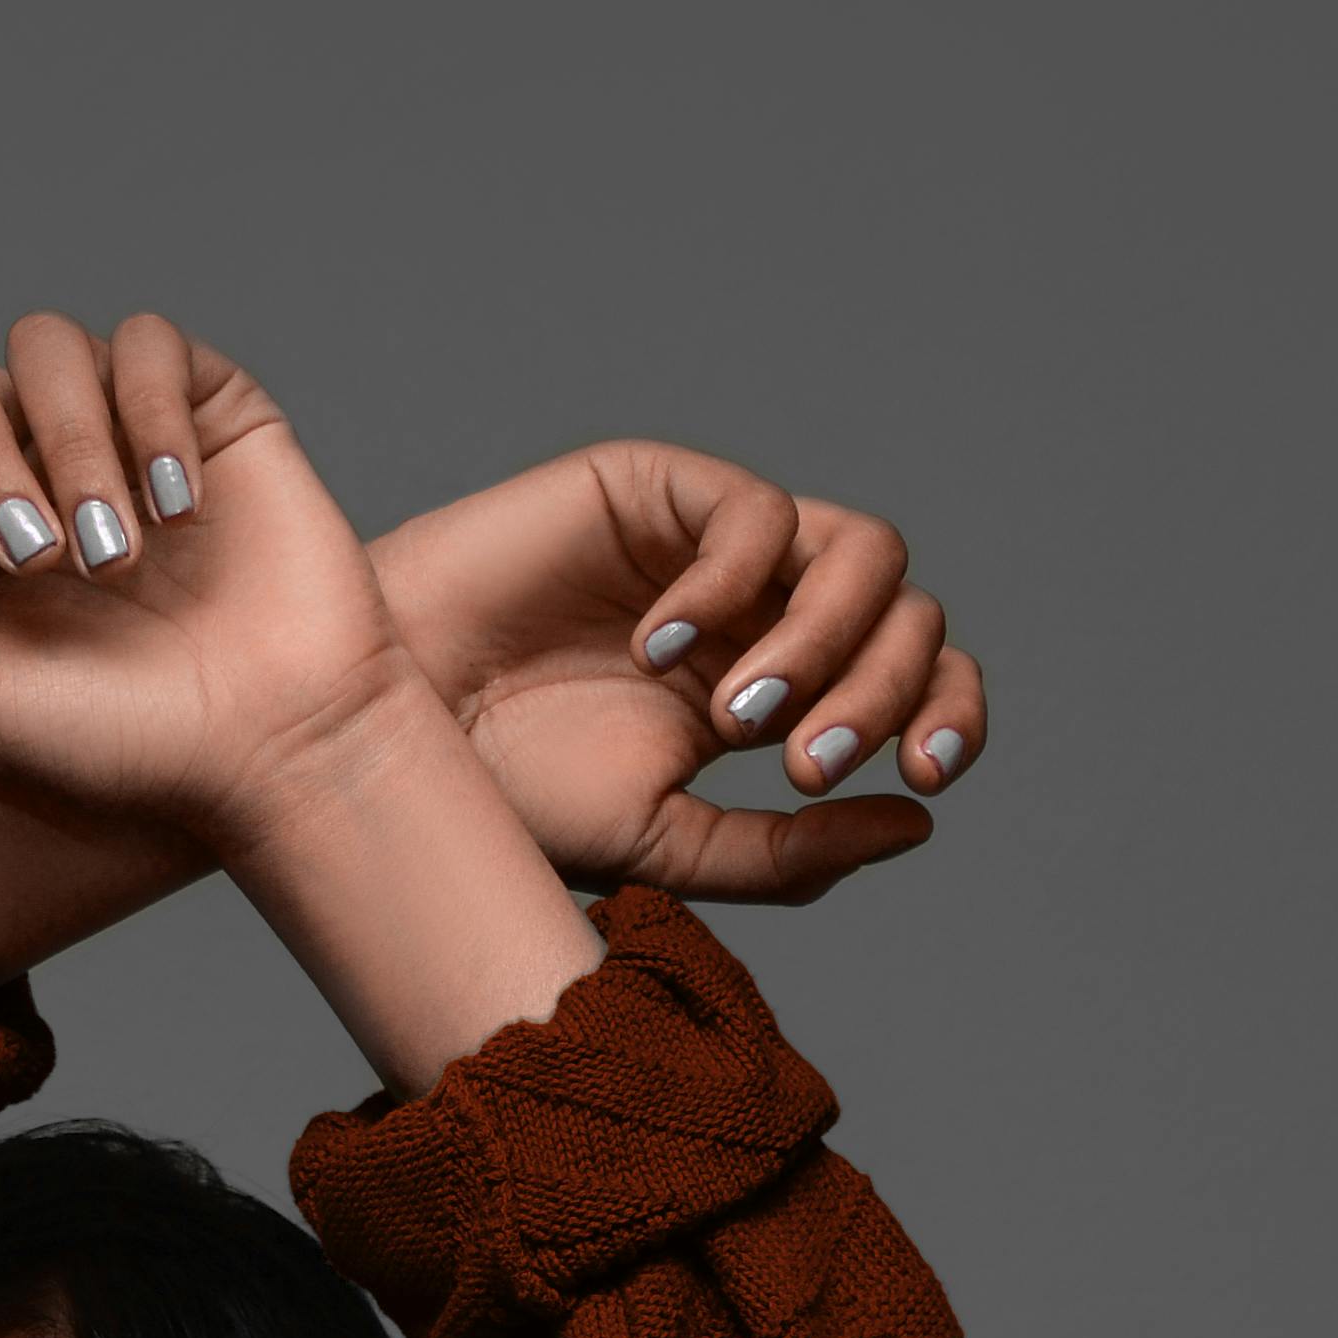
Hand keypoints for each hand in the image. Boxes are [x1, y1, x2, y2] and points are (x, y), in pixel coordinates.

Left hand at [0, 313, 426, 851]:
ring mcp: (117, 431)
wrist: (272, 750)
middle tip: (34, 557)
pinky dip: (152, 416)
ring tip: (117, 555)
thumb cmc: (117, 746)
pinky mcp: (207, 408)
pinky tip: (182, 507)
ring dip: (68, 446)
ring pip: (45, 347)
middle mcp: (28, 466)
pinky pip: (150, 343)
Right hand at [368, 441, 987, 904]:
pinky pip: (759, 512)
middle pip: (909, 617)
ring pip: (864, 554)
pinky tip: (661, 645)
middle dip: (883, 693)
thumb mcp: (666, 846)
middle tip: (803, 766)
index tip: (927, 775)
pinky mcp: (659, 488)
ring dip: (826, 643)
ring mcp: (718, 547)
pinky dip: (734, 583)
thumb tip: (919, 823)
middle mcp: (764, 613)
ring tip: (740, 716)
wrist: (387, 737)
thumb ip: (788, 850)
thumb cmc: (508, 795)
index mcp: (779, 695)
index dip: (949, 713)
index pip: (915, 682)